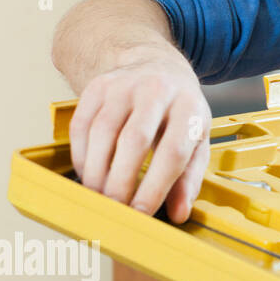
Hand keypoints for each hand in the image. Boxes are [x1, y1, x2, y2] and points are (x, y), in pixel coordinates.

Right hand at [68, 49, 211, 223]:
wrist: (157, 67)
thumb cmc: (180, 111)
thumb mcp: (197, 139)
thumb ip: (190, 178)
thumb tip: (178, 214)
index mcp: (189, 107)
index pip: (173, 152)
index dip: (155, 187)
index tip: (142, 213)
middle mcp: (157, 91)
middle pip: (134, 142)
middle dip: (121, 183)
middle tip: (115, 209)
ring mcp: (124, 86)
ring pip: (102, 134)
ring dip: (97, 173)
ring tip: (100, 197)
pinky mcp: (97, 87)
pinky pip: (82, 127)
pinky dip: (82, 157)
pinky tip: (89, 175)